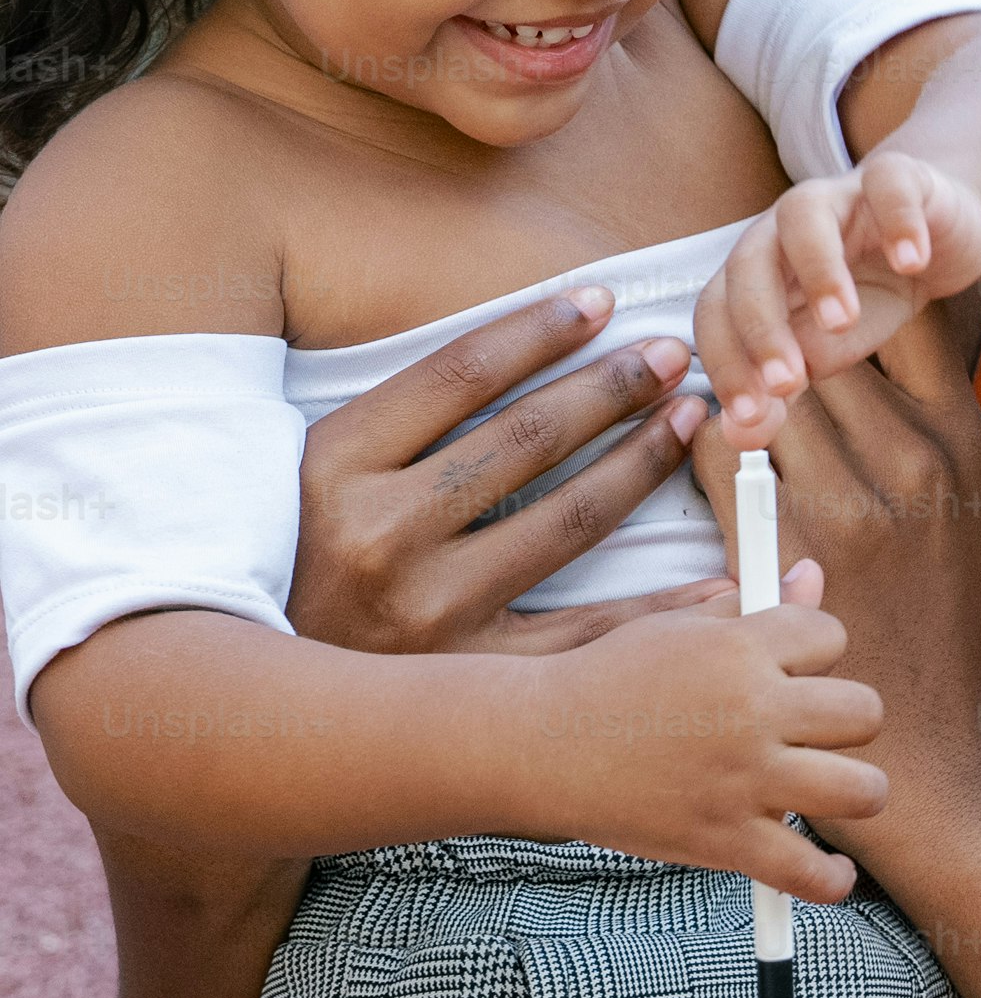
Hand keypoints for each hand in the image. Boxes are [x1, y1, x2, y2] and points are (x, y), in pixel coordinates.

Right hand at [290, 284, 729, 655]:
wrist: (248, 697)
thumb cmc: (291, 558)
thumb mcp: (312, 469)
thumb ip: (399, 413)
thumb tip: (521, 336)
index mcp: (334, 466)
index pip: (460, 374)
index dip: (538, 328)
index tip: (601, 300)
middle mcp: (380, 537)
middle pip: (527, 439)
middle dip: (612, 386)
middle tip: (671, 353)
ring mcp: (427, 614)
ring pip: (568, 520)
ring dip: (641, 461)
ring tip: (688, 420)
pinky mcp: (468, 679)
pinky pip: (586, 634)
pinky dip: (660, 606)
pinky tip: (715, 573)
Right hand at [514, 575, 884, 898]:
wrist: (544, 746)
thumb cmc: (612, 679)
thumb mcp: (681, 626)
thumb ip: (756, 606)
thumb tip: (811, 574)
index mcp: (740, 648)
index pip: (831, 634)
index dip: (818, 651)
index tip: (798, 670)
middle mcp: (752, 711)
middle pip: (864, 711)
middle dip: (847, 718)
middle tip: (814, 730)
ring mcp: (744, 781)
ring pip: (862, 789)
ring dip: (858, 790)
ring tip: (834, 788)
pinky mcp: (727, 841)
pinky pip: (811, 874)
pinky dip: (831, 881)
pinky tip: (831, 871)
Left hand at [690, 304, 980, 876]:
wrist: (930, 736)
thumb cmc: (939, 605)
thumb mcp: (967, 496)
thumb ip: (927, 411)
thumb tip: (870, 317)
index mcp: (962, 438)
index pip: (907, 311)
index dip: (858, 292)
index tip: (828, 296)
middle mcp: (913, 462)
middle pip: (825, 343)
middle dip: (786, 329)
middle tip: (756, 320)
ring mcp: (849, 506)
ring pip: (769, 388)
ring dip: (742, 378)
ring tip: (731, 375)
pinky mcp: (787, 552)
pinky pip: (724, 453)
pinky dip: (709, 436)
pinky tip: (712, 439)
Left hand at [693, 154, 980, 446]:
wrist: (938, 233)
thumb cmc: (872, 292)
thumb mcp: (831, 346)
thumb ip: (786, 388)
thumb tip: (742, 434)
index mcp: (756, 272)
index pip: (716, 311)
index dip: (726, 363)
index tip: (751, 417)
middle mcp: (783, 228)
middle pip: (748, 262)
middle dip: (761, 323)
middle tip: (787, 382)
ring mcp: (838, 196)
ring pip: (805, 214)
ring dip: (818, 269)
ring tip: (842, 320)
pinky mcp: (896, 176)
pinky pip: (887, 184)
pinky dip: (898, 220)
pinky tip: (912, 262)